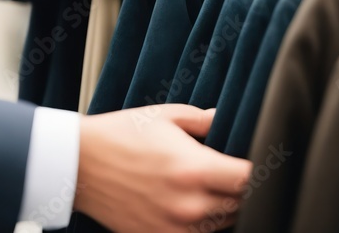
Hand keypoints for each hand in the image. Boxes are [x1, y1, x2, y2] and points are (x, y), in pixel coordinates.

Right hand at [75, 105, 251, 232]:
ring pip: (222, 225)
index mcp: (194, 169)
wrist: (79, 164)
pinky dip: (201, 223)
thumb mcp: (165, 116)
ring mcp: (174, 228)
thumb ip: (203, 119)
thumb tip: (226, 119)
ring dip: (224, 207)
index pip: (250, 181)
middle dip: (242, 189)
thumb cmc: (120, 135)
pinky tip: (193, 204)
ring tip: (210, 186)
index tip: (257, 161)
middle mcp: (189, 205)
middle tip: (232, 172)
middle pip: (241, 206)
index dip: (259, 171)